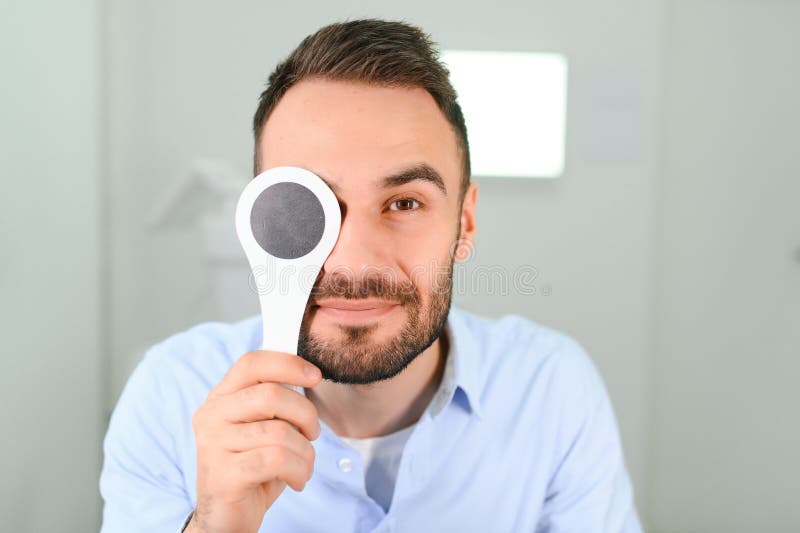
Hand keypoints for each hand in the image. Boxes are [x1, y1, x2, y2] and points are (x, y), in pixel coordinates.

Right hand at [186, 351, 322, 532]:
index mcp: (220, 398)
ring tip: (303, 464)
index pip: (252, 363)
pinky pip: (277, 460)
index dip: (288, 364)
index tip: (315, 377)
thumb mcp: (262, 428)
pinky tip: (297, 480)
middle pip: (272, 395)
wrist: (227, 518)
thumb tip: (307, 375)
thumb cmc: (253, 467)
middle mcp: (211, 415)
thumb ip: (274, 401)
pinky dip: (298, 470)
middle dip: (306, 414)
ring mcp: (214, 444)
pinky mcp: (224, 474)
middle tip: (312, 433)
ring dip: (305, 451)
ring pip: (280, 432)